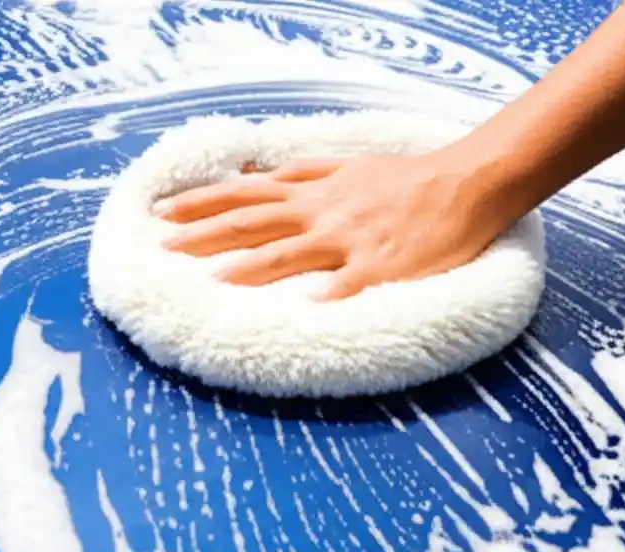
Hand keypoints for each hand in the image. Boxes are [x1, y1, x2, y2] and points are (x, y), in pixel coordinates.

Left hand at [155, 151, 510, 299]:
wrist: (463, 185)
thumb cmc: (407, 178)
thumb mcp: (349, 166)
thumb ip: (304, 172)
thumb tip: (260, 174)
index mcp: (314, 192)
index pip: (244, 195)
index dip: (201, 203)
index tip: (161, 213)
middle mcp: (323, 214)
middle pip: (253, 224)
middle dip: (204, 237)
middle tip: (162, 250)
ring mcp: (351, 240)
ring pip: (290, 254)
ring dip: (248, 268)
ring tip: (211, 282)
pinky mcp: (382, 266)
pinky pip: (349, 284)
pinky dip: (325, 296)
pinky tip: (301, 311)